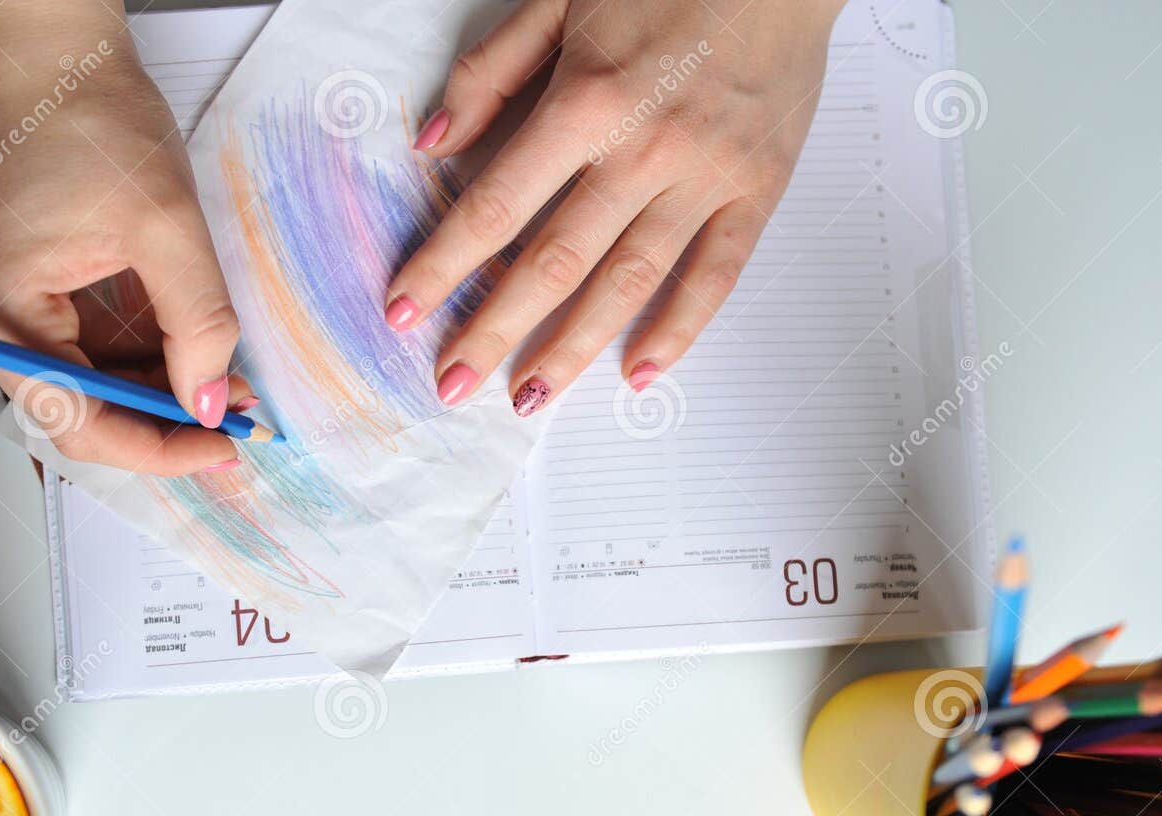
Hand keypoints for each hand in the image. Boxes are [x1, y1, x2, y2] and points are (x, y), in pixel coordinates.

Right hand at [0, 0, 249, 474]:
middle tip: (230, 414)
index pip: (77, 421)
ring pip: (75, 385)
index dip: (157, 448)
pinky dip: (125, 355)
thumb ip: (197, 324)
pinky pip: (66, 349)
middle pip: (72, 412)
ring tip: (215, 374)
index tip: (221, 446)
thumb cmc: (85, 110)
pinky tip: (174, 348)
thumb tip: (208, 403)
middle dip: (158, 418)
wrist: (47, 48)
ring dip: (146, 389)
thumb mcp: (167, 225)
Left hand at [384, 0, 842, 416]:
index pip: (495, 207)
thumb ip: (490, 73)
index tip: (406, 309)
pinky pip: (715, 277)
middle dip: (495, 331)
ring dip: (573, 350)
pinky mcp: (754, 192)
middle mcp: (645, 152)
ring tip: (530, 397)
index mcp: (588, 103)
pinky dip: (679, 331)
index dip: (443, 265)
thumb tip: (431, 141)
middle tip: (454, 381)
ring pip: (628, 285)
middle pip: (554, 264)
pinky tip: (639, 372)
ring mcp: (704, 179)